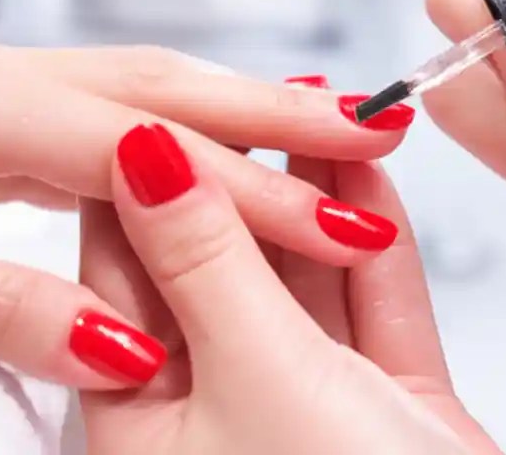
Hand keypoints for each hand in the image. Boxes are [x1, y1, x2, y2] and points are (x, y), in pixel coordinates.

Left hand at [0, 40, 415, 389]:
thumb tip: (113, 338)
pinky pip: (103, 115)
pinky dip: (178, 129)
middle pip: (160, 88)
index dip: (244, 186)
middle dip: (274, 115)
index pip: (136, 145)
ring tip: (329, 132)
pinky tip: (215, 147)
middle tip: (375, 135)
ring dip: (238, 113)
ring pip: (140, 91)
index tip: (332, 219)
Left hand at [78, 95, 497, 453]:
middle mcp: (212, 413)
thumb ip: (203, 261)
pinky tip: (372, 172)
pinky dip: (376, 240)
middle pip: (212, 259)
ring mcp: (302, 409)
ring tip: (317, 103)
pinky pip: (373, 308)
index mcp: (139, 422)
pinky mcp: (385, 411)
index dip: (143, 170)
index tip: (164, 94)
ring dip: (310, 189)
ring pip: (298, 274)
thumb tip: (145, 156)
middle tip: (254, 84)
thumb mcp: (254, 377)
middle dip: (240, 166)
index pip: (120, 265)